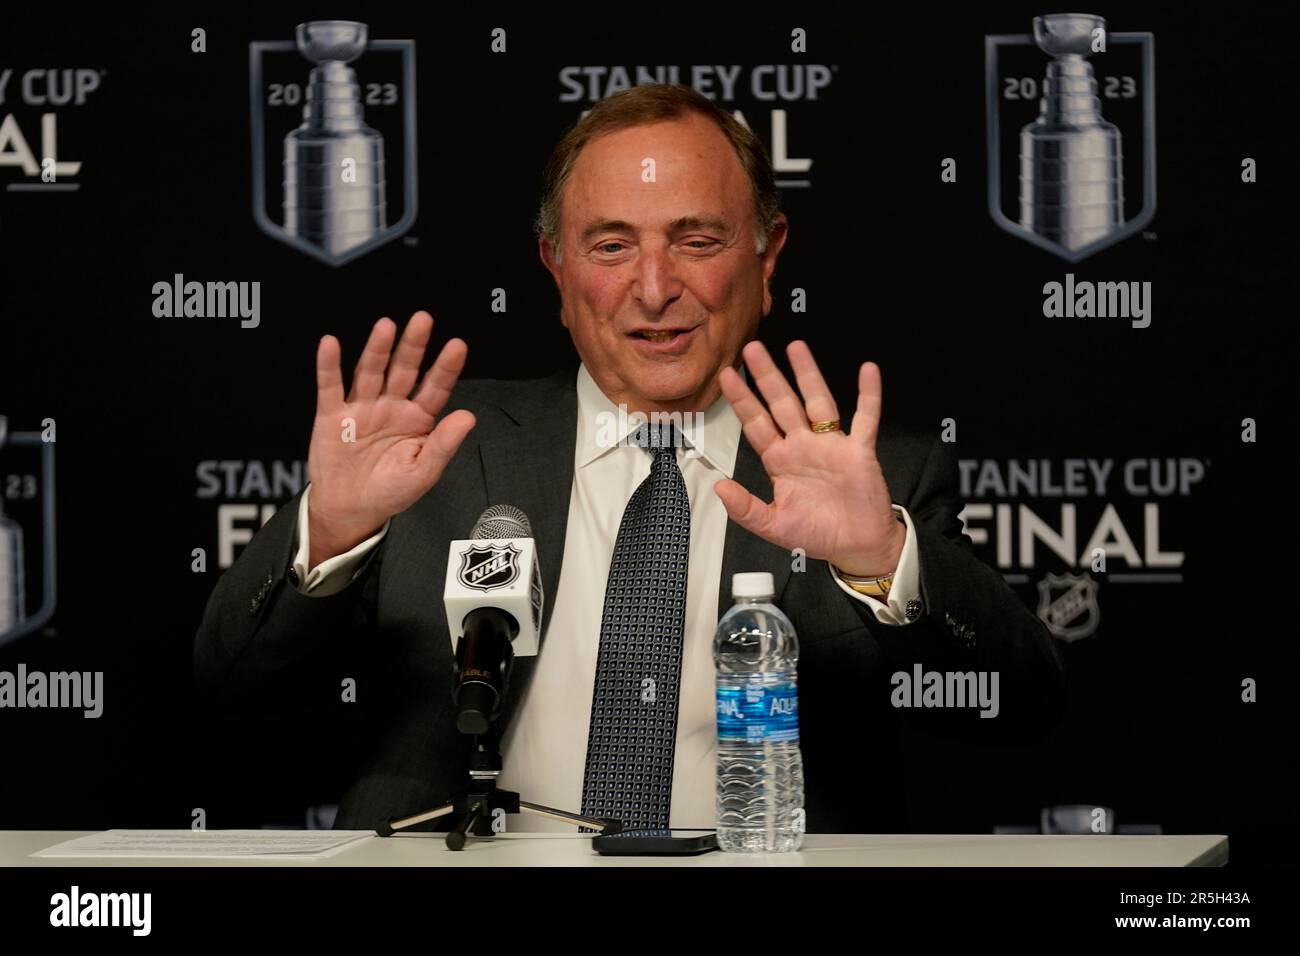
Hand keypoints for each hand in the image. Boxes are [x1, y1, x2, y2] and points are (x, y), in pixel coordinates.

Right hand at [307, 312, 474, 566]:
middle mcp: (391, 406)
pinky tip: (331, 345)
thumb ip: (444, 444)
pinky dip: (329, 365)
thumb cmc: (390, 491)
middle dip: (413, 346)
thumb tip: (468, 417)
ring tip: (386, 326)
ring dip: (378, 349)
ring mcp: (362, 407)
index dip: (445, 367)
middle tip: (423, 320)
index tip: (457, 346)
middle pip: (404, 370)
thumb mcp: (423, 472)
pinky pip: (331, 386)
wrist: (351, 509)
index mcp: (418, 419)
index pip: (435, 387)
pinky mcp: (333, 415)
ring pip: (371, 372)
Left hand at [714, 340, 904, 577]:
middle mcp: (803, 446)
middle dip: (767, 376)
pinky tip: (867, 372)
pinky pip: (865, 418)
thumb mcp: (774, 526)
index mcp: (780, 461)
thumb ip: (745, 509)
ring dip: (808, 374)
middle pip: (782, 403)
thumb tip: (719, 487)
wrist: (857, 546)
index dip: (742, 400)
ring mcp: (831, 445)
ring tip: (796, 347)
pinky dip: (869, 395)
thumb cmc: (818, 534)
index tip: (727, 376)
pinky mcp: (859, 450)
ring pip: (818, 401)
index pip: (756, 424)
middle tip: (752, 349)